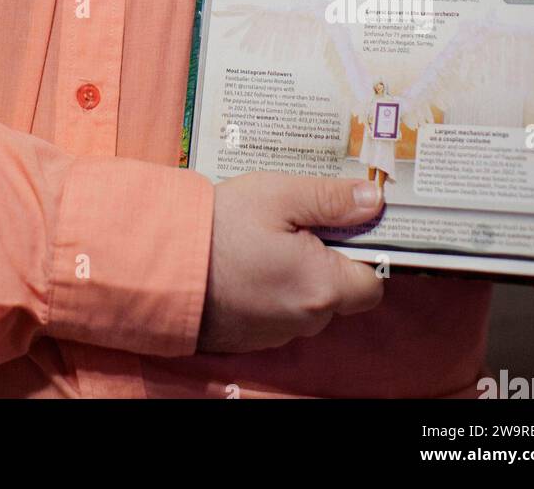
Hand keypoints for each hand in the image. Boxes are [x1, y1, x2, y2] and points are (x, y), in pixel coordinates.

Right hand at [196, 173, 384, 353]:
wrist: (160, 263)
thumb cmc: (220, 228)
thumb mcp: (279, 195)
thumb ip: (331, 198)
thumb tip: (374, 200)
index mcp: (322, 286)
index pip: (373, 281)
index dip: (364, 250)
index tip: (343, 223)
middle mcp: (306, 319)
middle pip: (339, 291)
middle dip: (326, 258)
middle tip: (295, 222)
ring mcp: (277, 332)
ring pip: (307, 301)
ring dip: (297, 274)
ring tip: (264, 238)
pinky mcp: (251, 337)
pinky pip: (278, 311)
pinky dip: (272, 289)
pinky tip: (248, 261)